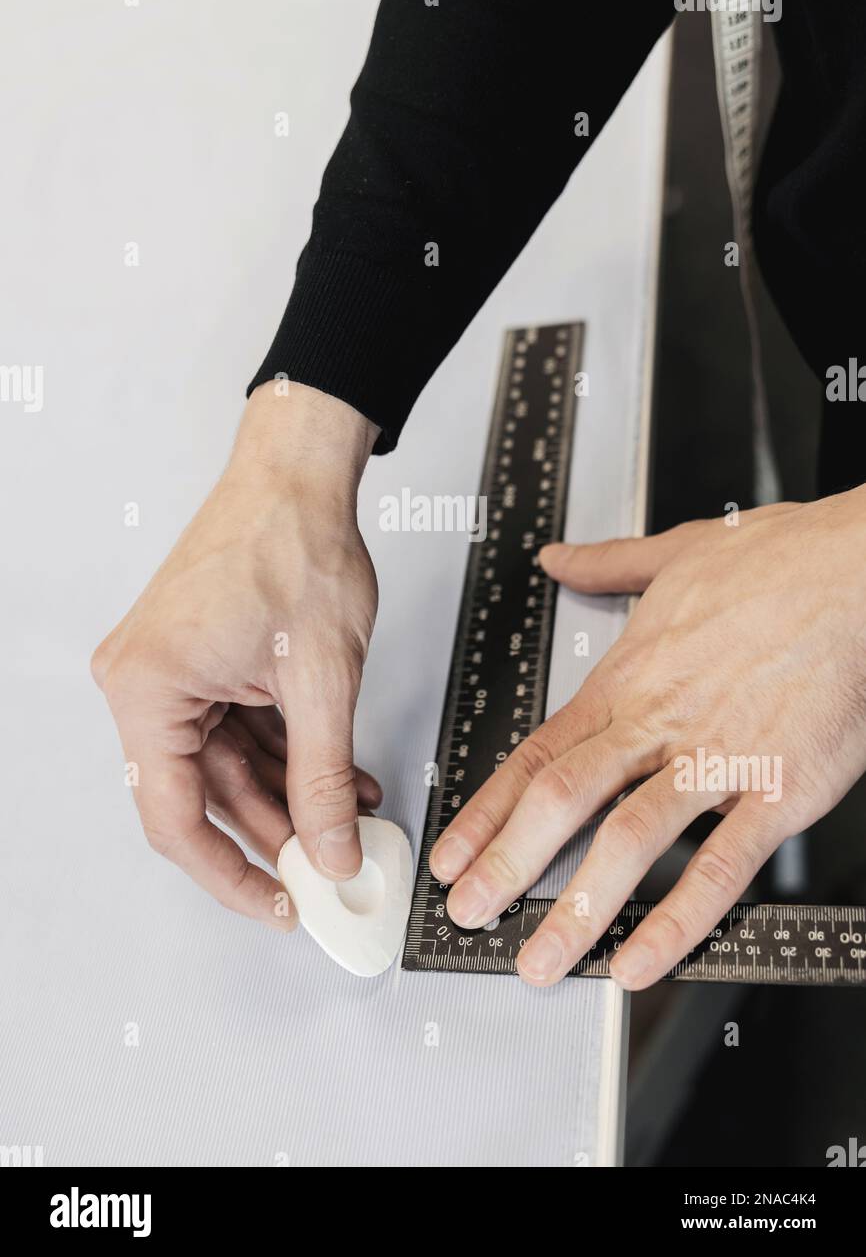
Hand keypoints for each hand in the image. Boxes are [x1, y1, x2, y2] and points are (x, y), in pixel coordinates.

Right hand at [92, 382, 380, 929]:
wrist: (299, 473)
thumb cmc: (293, 545)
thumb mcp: (321, 682)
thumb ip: (322, 781)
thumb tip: (330, 854)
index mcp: (147, 691)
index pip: (176, 821)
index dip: (231, 876)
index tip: (281, 906)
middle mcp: (144, 683)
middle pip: (205, 795)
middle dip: (277, 833)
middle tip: (331, 869)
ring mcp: (171, 670)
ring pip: (229, 765)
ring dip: (293, 793)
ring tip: (354, 817)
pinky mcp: (201, 659)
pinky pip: (240, 729)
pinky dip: (290, 754)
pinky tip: (342, 776)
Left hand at [430, 491, 865, 987]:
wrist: (854, 573)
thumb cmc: (776, 562)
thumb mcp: (672, 553)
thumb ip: (605, 566)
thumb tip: (559, 558)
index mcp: (629, 682)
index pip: (537, 757)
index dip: (487, 813)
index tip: (452, 855)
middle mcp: (659, 725)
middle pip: (563, 800)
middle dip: (508, 865)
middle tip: (469, 914)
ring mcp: (716, 762)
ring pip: (629, 840)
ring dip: (579, 907)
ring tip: (542, 961)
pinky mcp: (777, 791)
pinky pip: (720, 867)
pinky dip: (679, 919)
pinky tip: (645, 960)